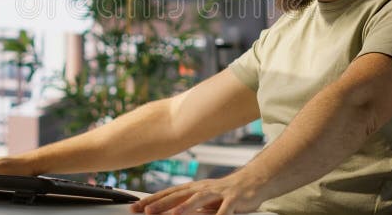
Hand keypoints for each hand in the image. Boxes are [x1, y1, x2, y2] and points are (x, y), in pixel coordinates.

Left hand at [130, 172, 266, 214]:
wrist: (255, 181)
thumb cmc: (228, 192)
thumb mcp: (206, 200)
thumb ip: (190, 206)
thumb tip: (170, 213)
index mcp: (195, 188)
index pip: (169, 194)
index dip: (152, 200)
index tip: (136, 207)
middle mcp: (204, 188)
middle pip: (179, 195)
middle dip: (161, 204)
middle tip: (145, 211)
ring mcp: (219, 192)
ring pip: (199, 199)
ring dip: (185, 207)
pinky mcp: (234, 199)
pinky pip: (225, 209)